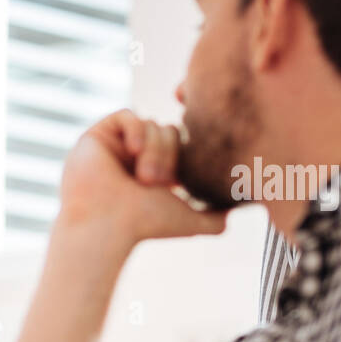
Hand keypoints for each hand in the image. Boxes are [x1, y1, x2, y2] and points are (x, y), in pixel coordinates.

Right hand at [58, 109, 226, 245]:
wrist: (108, 225)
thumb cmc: (144, 226)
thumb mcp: (190, 221)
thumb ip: (217, 218)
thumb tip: (244, 209)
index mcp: (152, 171)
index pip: (178, 144)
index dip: (181, 156)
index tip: (176, 182)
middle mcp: (131, 158)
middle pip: (167, 131)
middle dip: (168, 155)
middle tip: (155, 183)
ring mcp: (113, 146)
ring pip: (150, 123)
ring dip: (154, 150)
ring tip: (142, 177)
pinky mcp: (96, 136)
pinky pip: (126, 115)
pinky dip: (136, 129)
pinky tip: (134, 151)